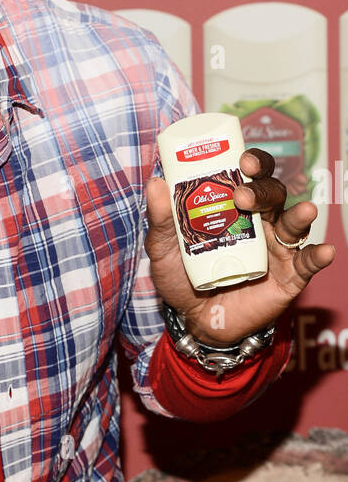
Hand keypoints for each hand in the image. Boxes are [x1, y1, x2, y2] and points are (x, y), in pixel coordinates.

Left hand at [145, 149, 335, 344]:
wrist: (193, 320)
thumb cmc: (181, 277)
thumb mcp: (164, 248)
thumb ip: (161, 219)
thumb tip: (156, 184)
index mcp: (235, 207)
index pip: (251, 175)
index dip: (254, 163)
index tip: (243, 160)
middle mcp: (261, 221)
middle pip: (273, 195)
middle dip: (263, 191)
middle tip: (244, 197)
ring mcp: (277, 248)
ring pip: (294, 224)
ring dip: (299, 216)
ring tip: (304, 212)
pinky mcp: (289, 276)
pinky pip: (308, 263)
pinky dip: (318, 256)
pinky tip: (325, 252)